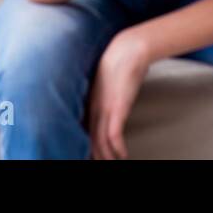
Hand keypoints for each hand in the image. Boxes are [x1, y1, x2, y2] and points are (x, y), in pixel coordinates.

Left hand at [88, 30, 152, 158]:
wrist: (128, 49)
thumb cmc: (121, 63)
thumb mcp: (110, 82)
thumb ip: (107, 95)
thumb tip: (113, 103)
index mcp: (90, 102)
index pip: (83, 130)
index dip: (86, 145)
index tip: (89, 155)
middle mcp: (94, 107)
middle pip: (89, 139)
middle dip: (95, 155)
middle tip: (99, 163)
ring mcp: (105, 108)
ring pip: (100, 141)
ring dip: (108, 156)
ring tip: (113, 163)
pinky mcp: (118, 107)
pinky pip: (114, 135)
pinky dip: (118, 149)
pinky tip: (123, 155)